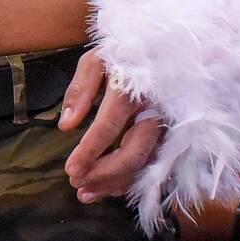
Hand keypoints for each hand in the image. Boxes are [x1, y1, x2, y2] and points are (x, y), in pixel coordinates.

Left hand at [58, 49, 163, 202]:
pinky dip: (132, 180)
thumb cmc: (124, 53)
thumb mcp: (97, 59)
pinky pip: (154, 165)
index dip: (89, 151)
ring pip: (146, 163)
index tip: (70, 169)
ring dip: (115, 183)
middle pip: (133, 151)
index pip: (109, 125)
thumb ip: (80, 89)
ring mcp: (168, 124)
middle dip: (103, 174)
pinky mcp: (173, 135)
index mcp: (133, 87)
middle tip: (76, 183)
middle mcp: (155, 109)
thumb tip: (66, 124)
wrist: (164, 48)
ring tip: (86, 193)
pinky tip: (110, 188)